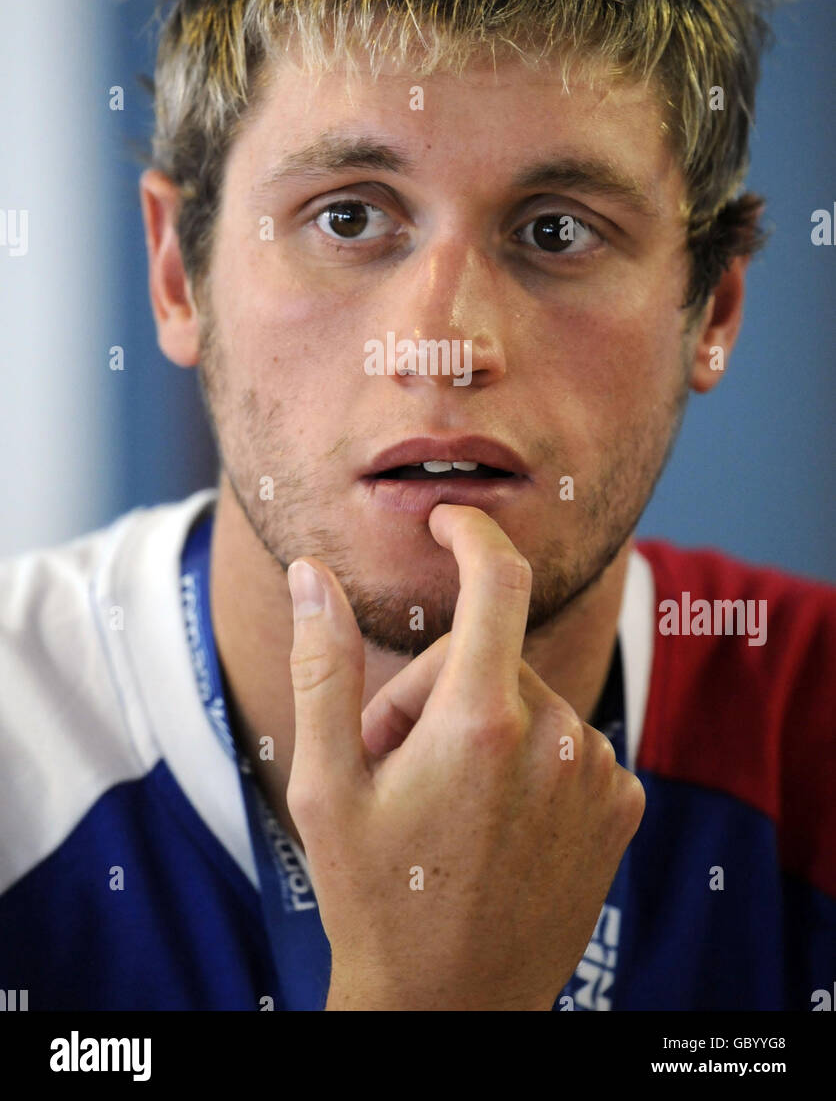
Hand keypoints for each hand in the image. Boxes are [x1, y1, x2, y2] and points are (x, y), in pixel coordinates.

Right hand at [286, 503, 644, 1010]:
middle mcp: (557, 736)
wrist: (453, 1009)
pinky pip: (570, 741)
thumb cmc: (375, 897)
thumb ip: (323, 665)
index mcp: (481, 720)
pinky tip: (497, 821)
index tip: (449, 520)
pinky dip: (532, 758)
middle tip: (394, 764)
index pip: (495, 580)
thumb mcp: (325, 784)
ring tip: (444, 804)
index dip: (472, 533)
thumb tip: (314, 574)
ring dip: (484, 727)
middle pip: (489, 656)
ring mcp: (599, 773)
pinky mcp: (623, 805)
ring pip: (529, 699)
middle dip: (437, 689)